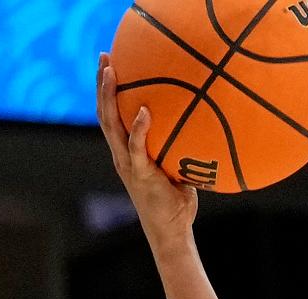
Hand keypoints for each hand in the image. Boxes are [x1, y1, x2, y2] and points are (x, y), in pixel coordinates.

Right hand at [96, 52, 198, 253]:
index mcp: (126, 153)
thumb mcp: (178, 167)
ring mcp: (128, 165)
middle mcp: (121, 156)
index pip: (111, 116)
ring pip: (112, 126)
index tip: (109, 63)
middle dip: (102, 84)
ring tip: (112, 72)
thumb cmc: (178, 202)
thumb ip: (181, 146)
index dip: (107, 90)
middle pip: (105, 114)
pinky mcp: (141, 175)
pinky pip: (137, 148)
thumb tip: (205, 119)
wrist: (172, 233)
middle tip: (104, 56)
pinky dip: (140, 129)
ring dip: (109, 98)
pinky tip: (146, 111)